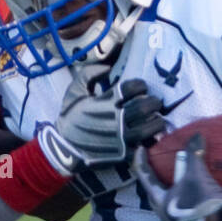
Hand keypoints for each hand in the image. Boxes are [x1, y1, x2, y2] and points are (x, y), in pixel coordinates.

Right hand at [38, 67, 166, 174]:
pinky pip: (143, 145)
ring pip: (148, 127)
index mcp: (105, 102)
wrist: (63, 149)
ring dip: (157, 121)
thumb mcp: (74, 92)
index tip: (142, 87)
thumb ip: (89, 74)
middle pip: (144, 107)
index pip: (132, 88)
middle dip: (153, 102)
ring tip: (158, 119)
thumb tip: (108, 66)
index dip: (141, 85)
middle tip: (155, 102)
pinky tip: (150, 136)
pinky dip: (149, 140)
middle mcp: (114, 119)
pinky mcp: (121, 154)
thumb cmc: (69, 118)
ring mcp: (119, 138)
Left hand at [133, 133, 221, 220]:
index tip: (141, 149)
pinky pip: (180, 211)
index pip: (145, 178)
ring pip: (167, 204)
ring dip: (170, 192)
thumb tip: (196, 135)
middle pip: (154, 193)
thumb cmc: (199, 203)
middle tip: (156, 167)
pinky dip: (182, 200)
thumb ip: (193, 155)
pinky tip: (190, 198)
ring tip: (175, 182)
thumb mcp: (196, 176)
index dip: (142, 161)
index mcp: (160, 201)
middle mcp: (163, 215)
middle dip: (154, 179)